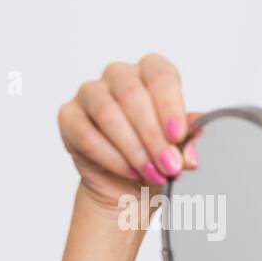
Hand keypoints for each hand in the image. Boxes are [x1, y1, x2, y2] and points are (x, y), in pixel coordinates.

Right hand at [57, 53, 202, 211]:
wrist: (130, 187)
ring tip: (154, 173)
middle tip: (170, 166)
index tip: (178, 135)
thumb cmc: (159, 159)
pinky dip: (113, 158)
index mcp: (150, 73)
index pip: (160, 74)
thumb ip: (188, 141)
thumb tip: (192, 145)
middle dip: (154, 136)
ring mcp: (90, 94)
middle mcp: (118, 76)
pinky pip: (87, 135)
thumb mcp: (181, 150)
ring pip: (107, 113)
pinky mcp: (68, 117)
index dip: (170, 104)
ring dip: (134, 149)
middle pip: (132, 95)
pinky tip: (131, 172)